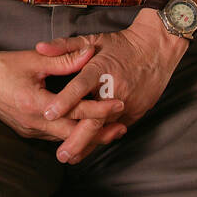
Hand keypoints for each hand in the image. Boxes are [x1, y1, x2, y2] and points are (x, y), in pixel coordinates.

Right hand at [0, 43, 126, 146]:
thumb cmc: (0, 66)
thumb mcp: (33, 59)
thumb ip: (64, 59)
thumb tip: (89, 54)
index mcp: (36, 104)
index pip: (75, 110)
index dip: (99, 109)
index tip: (119, 103)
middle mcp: (33, 123)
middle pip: (74, 134)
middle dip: (99, 132)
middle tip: (121, 127)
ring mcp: (28, 129)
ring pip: (64, 138)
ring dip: (86, 134)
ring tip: (108, 131)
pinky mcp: (25, 129)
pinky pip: (53, 136)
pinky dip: (70, 133)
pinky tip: (80, 128)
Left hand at [36, 18, 186, 163]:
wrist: (156, 50)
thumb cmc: (121, 44)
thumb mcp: (92, 39)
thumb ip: (65, 46)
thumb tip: (40, 48)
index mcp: (101, 69)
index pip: (80, 86)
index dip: (64, 100)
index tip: (49, 113)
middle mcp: (114, 89)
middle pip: (94, 118)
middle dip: (77, 138)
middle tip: (61, 154)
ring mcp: (127, 103)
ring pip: (105, 128)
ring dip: (88, 144)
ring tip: (71, 156)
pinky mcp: (136, 112)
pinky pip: (116, 128)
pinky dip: (102, 139)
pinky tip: (89, 149)